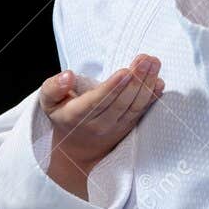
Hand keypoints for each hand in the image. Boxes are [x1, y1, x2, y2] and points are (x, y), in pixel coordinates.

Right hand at [40, 54, 164, 189]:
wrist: (78, 147)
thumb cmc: (64, 116)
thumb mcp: (49, 103)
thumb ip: (53, 88)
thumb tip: (67, 75)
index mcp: (76, 116)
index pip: (97, 102)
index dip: (112, 88)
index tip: (125, 72)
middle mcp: (99, 124)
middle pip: (120, 102)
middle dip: (135, 80)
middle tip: (145, 60)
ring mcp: (117, 127)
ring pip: (134, 106)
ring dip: (147, 84)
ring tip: (154, 62)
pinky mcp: (129, 126)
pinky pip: (142, 112)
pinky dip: (153, 97)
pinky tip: (159, 82)